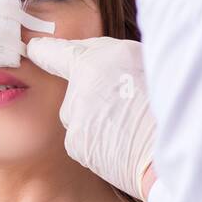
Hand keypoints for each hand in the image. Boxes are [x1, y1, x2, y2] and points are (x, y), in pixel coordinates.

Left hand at [25, 36, 156, 200]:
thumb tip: (90, 59)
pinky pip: (85, 139)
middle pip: (77, 88)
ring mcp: (76, 115)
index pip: (59, 51)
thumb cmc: (167, 105)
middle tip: (127, 105)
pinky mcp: (76, 142)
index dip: (45, 50)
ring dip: (99, 120)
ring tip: (130, 127)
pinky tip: (123, 144)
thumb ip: (111, 58)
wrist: (165, 152)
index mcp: (100, 59)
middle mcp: (81, 85)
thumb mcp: (145, 61)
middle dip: (95, 96)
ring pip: (81, 116)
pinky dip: (100, 142)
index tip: (34, 49)